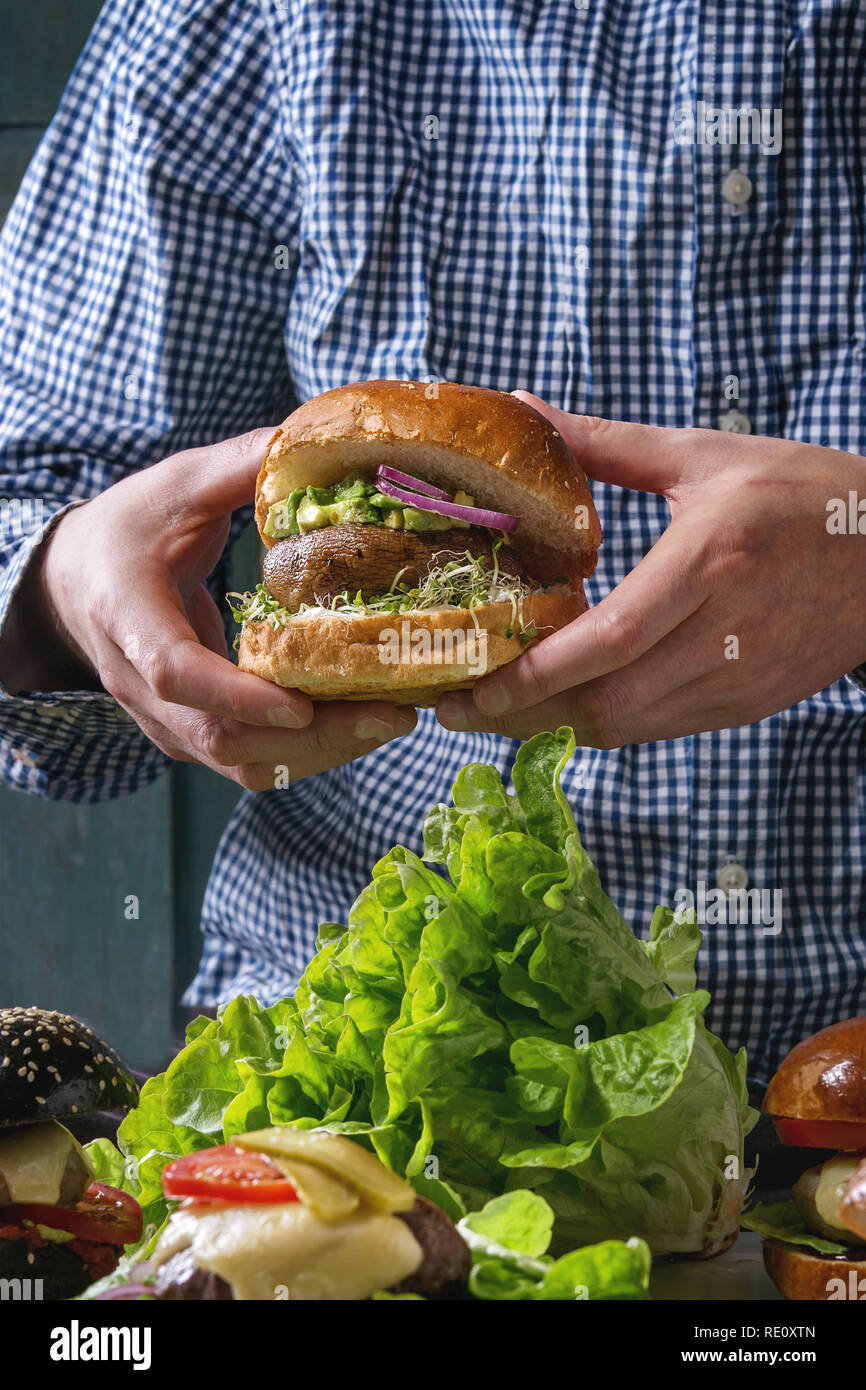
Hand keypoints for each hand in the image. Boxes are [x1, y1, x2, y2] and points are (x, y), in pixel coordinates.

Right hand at [3, 428, 415, 785]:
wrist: (76, 582)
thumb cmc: (127, 529)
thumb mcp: (176, 484)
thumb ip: (240, 465)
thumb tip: (309, 437)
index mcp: (127, 615)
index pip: (175, 673)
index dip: (238, 696)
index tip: (300, 705)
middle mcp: (140, 683)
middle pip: (221, 738)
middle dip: (311, 738)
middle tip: (391, 715)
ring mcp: (165, 719)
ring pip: (240, 762)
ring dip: (319, 753)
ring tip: (390, 721)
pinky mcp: (190, 734)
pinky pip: (248, 760)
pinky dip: (306, 752)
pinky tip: (360, 724)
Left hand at [436, 394, 865, 745]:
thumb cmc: (805, 495)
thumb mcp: (705, 456)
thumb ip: (607, 446)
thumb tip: (524, 412)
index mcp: (709, 562)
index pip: (608, 640)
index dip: (534, 674)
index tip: (470, 685)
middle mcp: (724, 632)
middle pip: (606, 702)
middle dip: (521, 715)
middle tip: (455, 709)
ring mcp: (738, 679)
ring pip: (626, 728)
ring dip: (552, 728)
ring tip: (492, 712)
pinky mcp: (746, 705)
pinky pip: (657, 730)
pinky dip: (600, 726)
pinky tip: (559, 711)